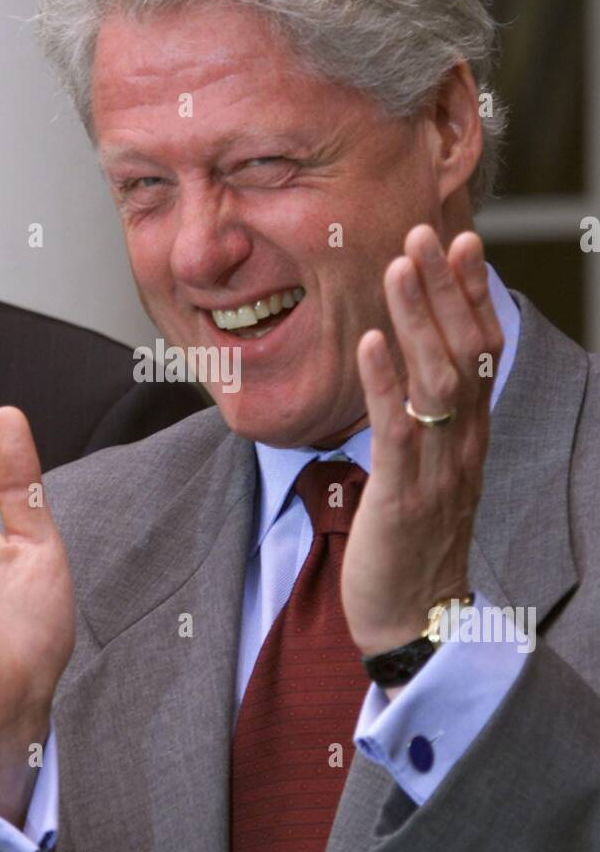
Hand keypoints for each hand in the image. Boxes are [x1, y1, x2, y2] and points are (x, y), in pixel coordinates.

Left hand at [341, 226, 502, 654]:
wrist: (414, 618)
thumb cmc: (411, 539)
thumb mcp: (427, 467)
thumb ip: (425, 416)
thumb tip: (409, 364)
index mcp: (469, 431)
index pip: (481, 349)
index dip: (471, 294)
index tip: (461, 240)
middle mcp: (464, 441)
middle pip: (465, 350)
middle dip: (445, 288)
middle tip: (427, 232)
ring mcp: (439, 466)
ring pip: (437, 378)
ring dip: (418, 318)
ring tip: (400, 265)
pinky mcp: (405, 494)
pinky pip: (399, 427)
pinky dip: (385, 380)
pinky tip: (370, 340)